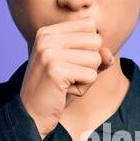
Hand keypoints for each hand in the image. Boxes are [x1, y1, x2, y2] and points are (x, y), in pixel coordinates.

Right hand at [19, 16, 113, 137]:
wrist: (31, 115)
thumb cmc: (56, 90)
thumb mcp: (77, 68)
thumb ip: (96, 56)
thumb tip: (109, 55)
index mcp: (48, 32)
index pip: (90, 25)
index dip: (89, 48)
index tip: (69, 63)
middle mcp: (46, 38)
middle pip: (96, 41)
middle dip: (90, 64)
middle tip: (69, 76)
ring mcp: (49, 53)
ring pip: (96, 59)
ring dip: (87, 78)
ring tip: (66, 84)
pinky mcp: (55, 70)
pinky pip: (91, 76)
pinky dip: (84, 88)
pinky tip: (65, 92)